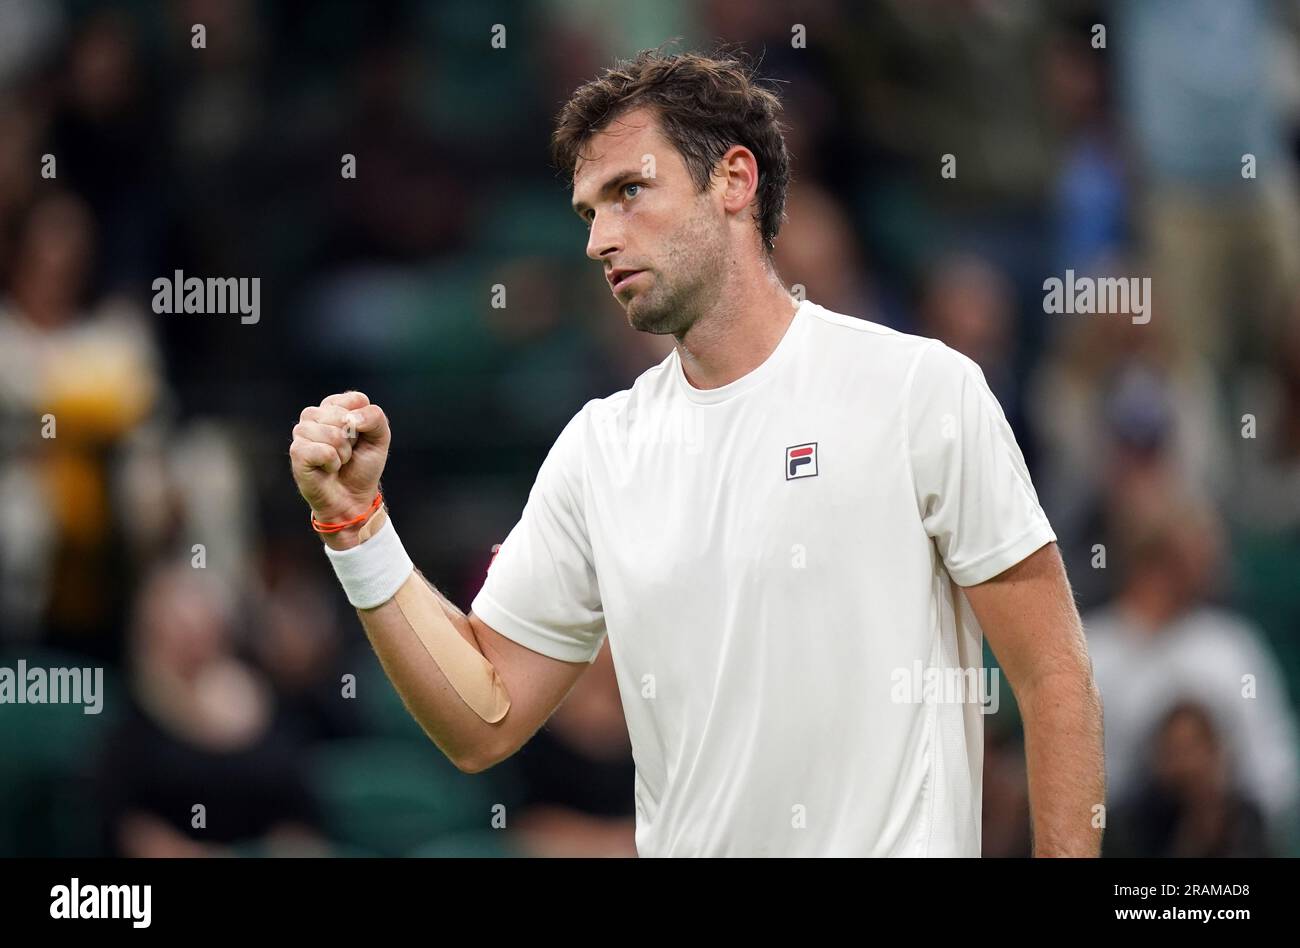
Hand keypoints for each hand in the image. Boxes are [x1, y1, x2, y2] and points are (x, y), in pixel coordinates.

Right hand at [289, 391, 389, 527]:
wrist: (353, 497)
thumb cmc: (363, 466)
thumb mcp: (380, 438)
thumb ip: (375, 417)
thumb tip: (350, 419)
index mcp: (334, 406)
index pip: (356, 399)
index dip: (365, 423)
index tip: (360, 437)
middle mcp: (314, 415)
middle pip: (343, 416)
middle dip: (353, 440)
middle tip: (348, 452)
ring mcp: (302, 432)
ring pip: (333, 434)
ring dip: (343, 453)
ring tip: (338, 461)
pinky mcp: (297, 451)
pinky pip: (323, 451)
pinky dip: (332, 463)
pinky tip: (327, 469)